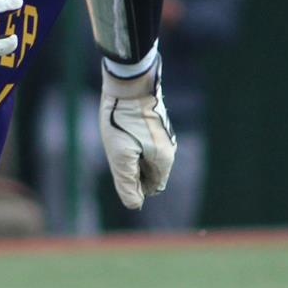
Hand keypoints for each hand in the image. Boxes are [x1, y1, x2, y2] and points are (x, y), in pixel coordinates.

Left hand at [100, 51, 175, 208]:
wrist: (129, 82)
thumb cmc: (122, 119)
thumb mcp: (120, 155)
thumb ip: (127, 182)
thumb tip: (134, 205)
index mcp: (164, 159)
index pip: (153, 188)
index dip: (135, 185)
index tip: (121, 166)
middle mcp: (169, 148)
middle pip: (150, 173)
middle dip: (132, 168)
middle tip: (118, 149)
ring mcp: (164, 135)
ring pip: (146, 158)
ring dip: (131, 154)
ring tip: (119, 136)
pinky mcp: (156, 124)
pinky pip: (145, 144)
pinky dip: (132, 142)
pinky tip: (122, 129)